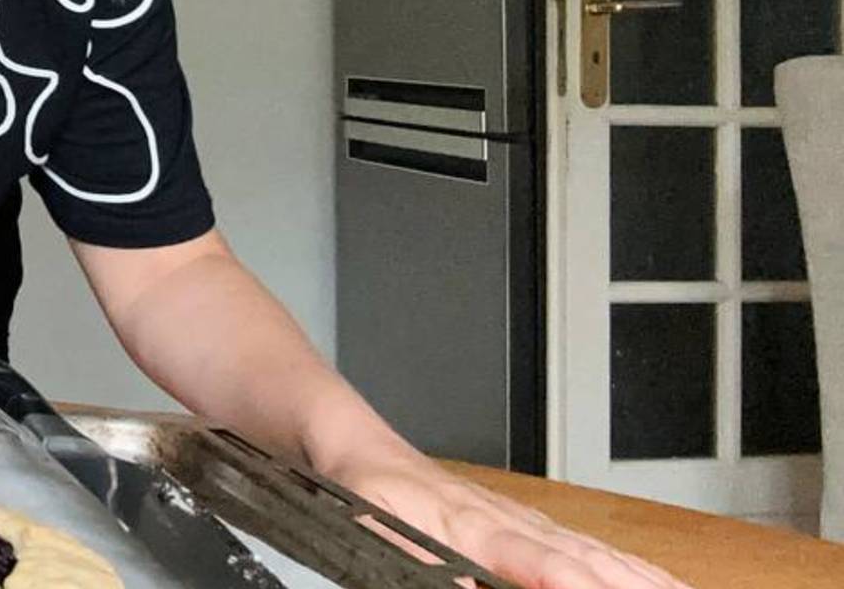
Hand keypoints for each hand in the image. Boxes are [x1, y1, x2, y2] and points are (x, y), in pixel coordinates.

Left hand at [329, 446, 692, 588]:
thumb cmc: (366, 494)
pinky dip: (638, 569)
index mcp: (471, 527)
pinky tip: (664, 584)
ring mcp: (530, 526)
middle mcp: (513, 525)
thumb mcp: (369, 526)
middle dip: (632, 587)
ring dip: (647, 582)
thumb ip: (414, 559)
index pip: (535, 560)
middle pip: (587, 562)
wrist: (366, 456)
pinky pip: (597, 552)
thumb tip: (450, 581)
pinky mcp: (536, 531)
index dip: (568, 579)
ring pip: (602, 557)